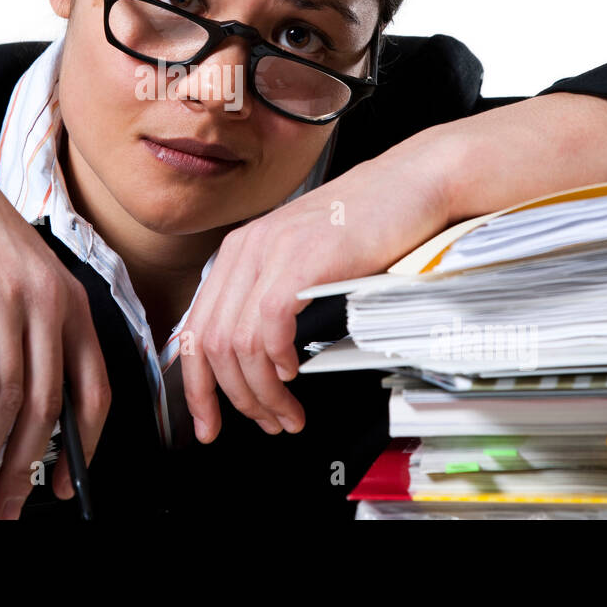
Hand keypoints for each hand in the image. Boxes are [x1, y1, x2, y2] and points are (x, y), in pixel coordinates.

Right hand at [0, 135, 110, 518]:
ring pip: (10, 399)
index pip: (93, 390)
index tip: (64, 485)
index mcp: (71, 301)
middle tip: (9, 503)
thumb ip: (38, 328)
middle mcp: (47, 302)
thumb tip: (35, 403)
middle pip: (49, 406)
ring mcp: (6, 300)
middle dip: (29, 467)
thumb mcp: (24, 275)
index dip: (82, 448)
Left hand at [178, 129, 455, 441]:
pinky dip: (277, 360)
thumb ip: (271, 296)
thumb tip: (253, 357)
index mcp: (238, 251)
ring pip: (239, 343)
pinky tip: (295, 374)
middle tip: (264, 422)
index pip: (196, 329)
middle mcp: (246, 248)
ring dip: (261, 391)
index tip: (207, 422)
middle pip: (211, 344)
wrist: (411, 184)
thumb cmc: (368, 222)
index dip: (197, 387)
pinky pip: (269, 325)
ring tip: (286, 412)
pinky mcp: (301, 259)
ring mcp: (271, 251)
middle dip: (233, 398)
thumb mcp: (303, 258)